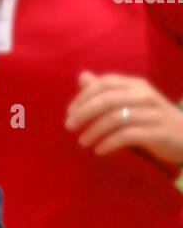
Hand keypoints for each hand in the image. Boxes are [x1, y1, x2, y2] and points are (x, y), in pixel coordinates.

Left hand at [65, 70, 182, 166]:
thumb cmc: (151, 119)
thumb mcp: (130, 101)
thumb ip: (107, 91)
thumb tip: (82, 77)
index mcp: (136, 85)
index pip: (105, 83)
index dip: (84, 96)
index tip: (69, 112)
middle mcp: (144, 95)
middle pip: (107, 99)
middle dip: (84, 113)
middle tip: (69, 127)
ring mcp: (152, 114)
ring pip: (115, 118)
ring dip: (94, 130)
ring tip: (82, 141)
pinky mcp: (157, 133)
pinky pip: (127, 136)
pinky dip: (109, 143)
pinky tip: (99, 150)